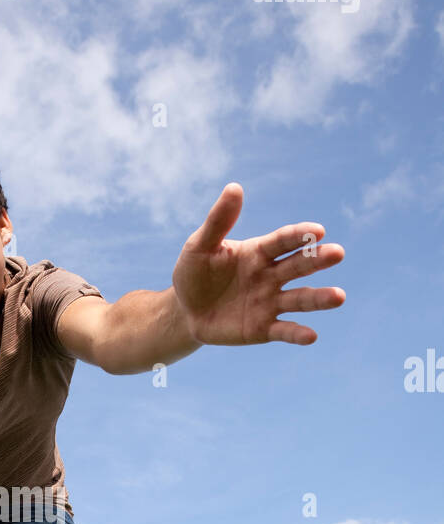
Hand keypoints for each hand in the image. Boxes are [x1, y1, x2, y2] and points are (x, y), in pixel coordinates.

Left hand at [172, 183, 344, 345]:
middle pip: (298, 266)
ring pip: (299, 299)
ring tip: (339, 297)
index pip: (283, 241)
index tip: (318, 231)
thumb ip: (218, 221)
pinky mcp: (263, 328)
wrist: (185, 311)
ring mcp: (270, 302)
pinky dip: (297, 333)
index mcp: (259, 252)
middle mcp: (271, 276)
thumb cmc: (194, 273)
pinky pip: (283, 330)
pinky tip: (311, 336)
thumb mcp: (199, 246)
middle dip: (317, 260)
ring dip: (319, 298)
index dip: (300, 236)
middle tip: (337, 253)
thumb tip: (234, 187)